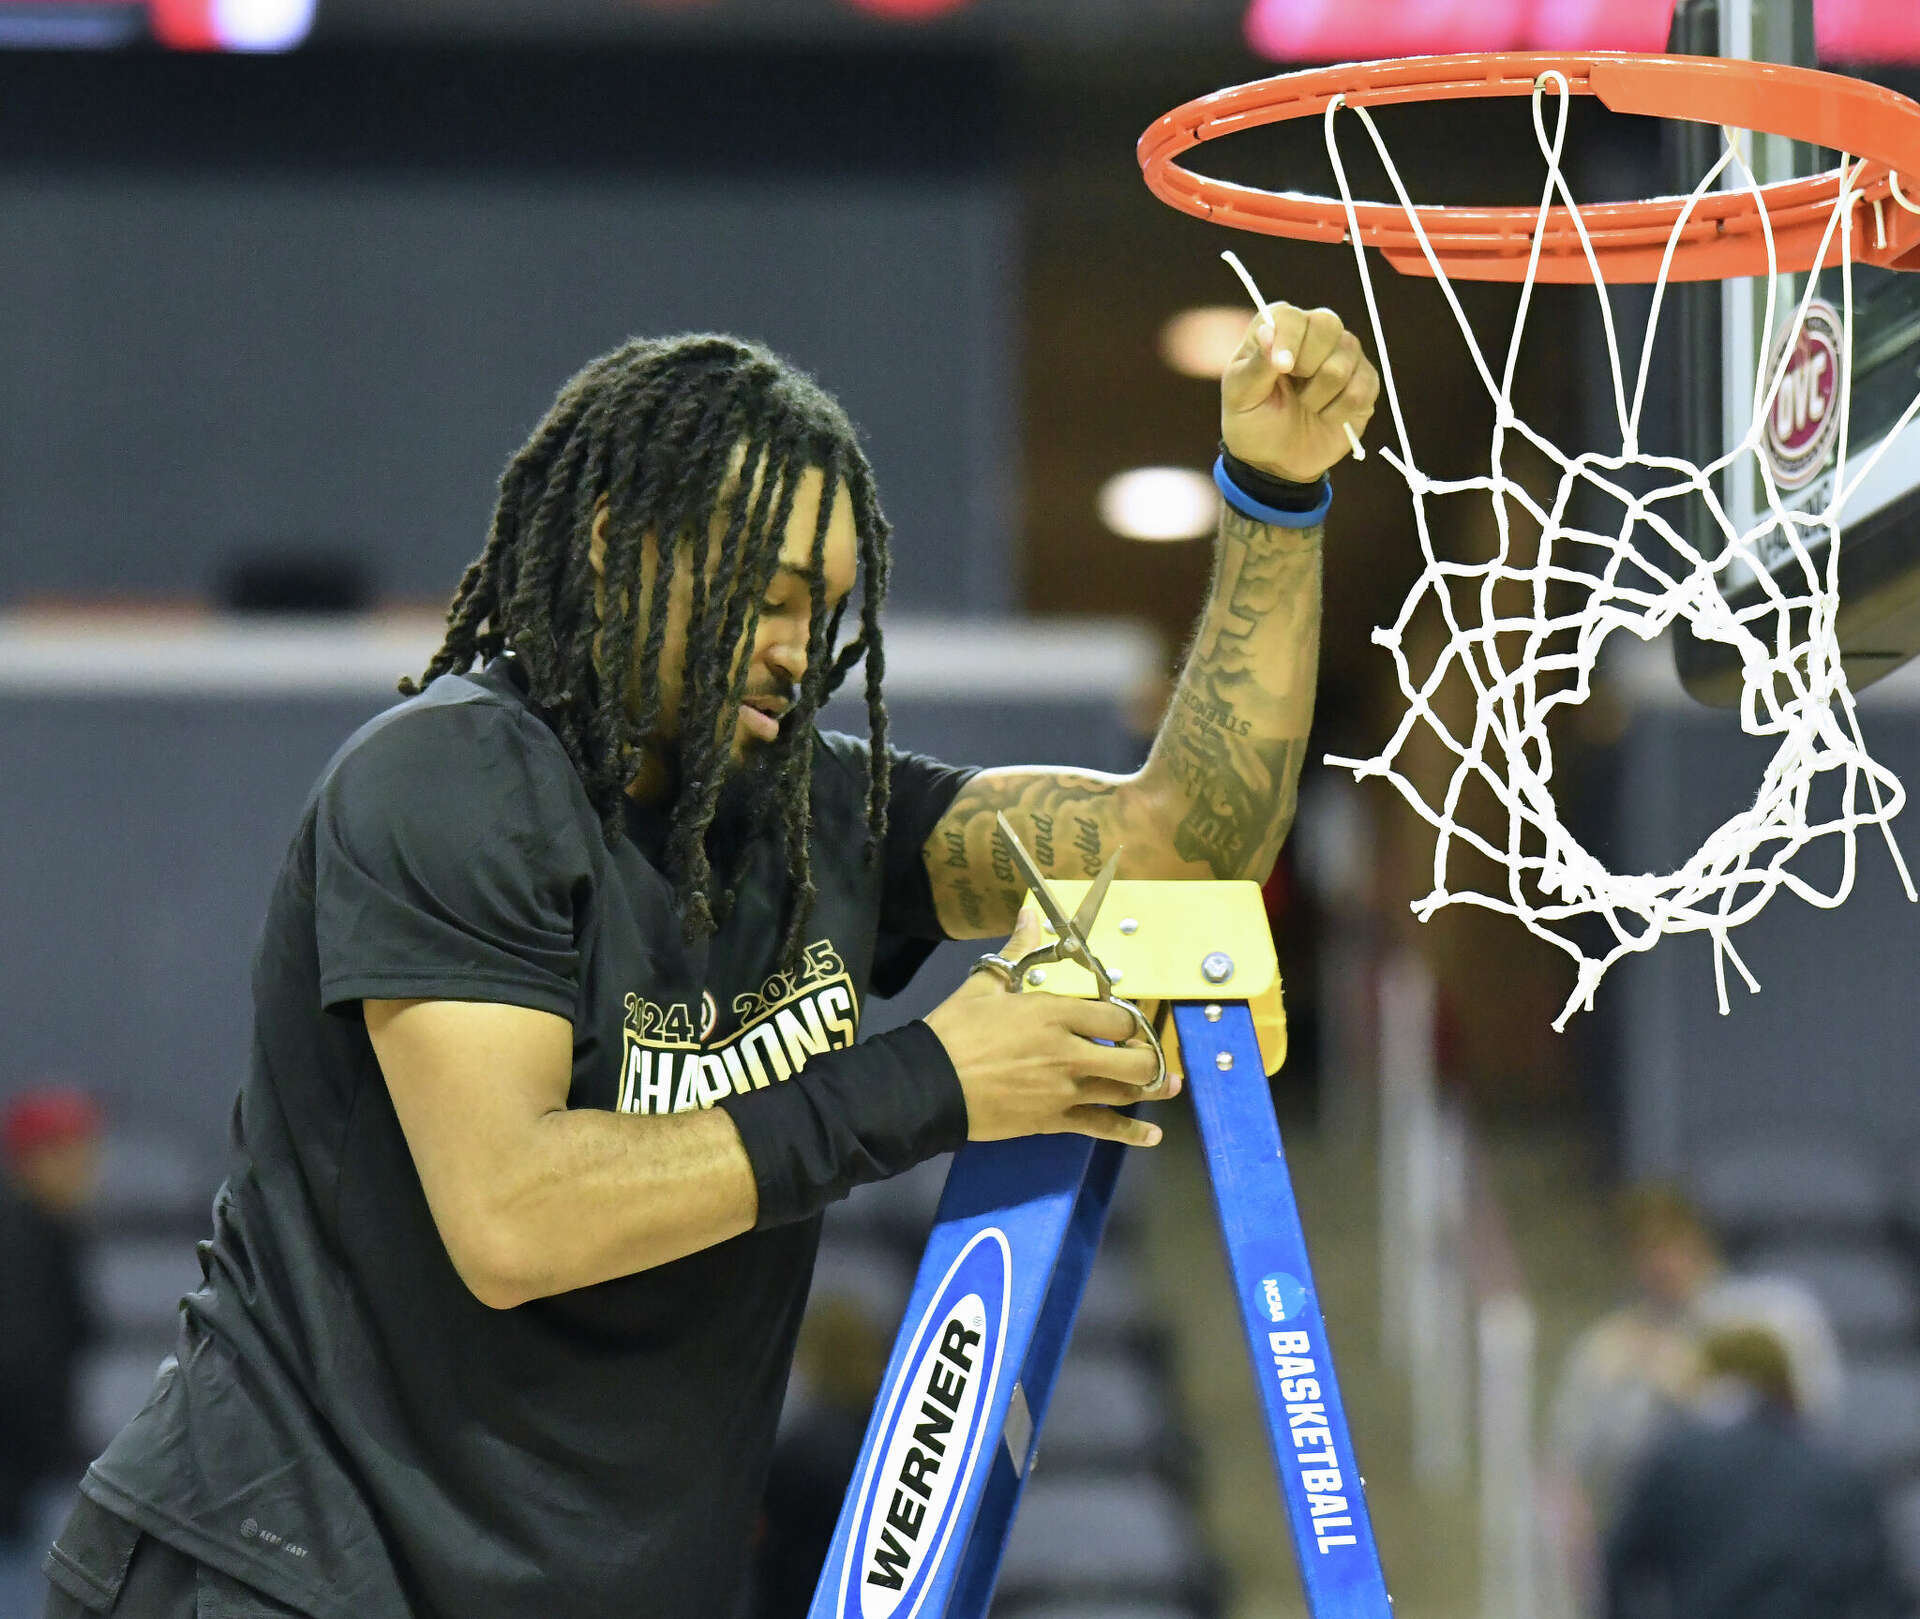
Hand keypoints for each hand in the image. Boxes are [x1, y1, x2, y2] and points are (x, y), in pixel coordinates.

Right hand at [923, 905, 1177, 1146]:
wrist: (928, 1084)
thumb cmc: (955, 1031)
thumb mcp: (985, 984)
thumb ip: (1017, 950)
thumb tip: (1029, 913)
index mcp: (1055, 1014)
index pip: (1116, 1017)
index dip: (1129, 1020)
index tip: (1126, 1023)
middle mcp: (1070, 1053)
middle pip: (1133, 1059)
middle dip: (1149, 1057)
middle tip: (1150, 1056)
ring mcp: (1065, 1091)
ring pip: (1124, 1092)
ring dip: (1152, 1088)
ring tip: (1170, 1086)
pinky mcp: (1054, 1121)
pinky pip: (1101, 1128)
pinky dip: (1130, 1133)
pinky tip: (1152, 1135)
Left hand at [1222, 302, 1379, 483]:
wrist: (1276, 460)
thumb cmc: (1253, 421)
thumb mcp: (1241, 396)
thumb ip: (1255, 365)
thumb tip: (1267, 331)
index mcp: (1278, 328)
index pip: (1291, 316)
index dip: (1289, 340)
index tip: (1282, 369)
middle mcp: (1314, 331)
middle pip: (1327, 325)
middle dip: (1307, 367)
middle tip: (1292, 391)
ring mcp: (1344, 354)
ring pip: (1345, 360)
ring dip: (1320, 395)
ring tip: (1305, 405)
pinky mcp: (1365, 380)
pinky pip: (1362, 388)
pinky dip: (1339, 411)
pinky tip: (1325, 416)